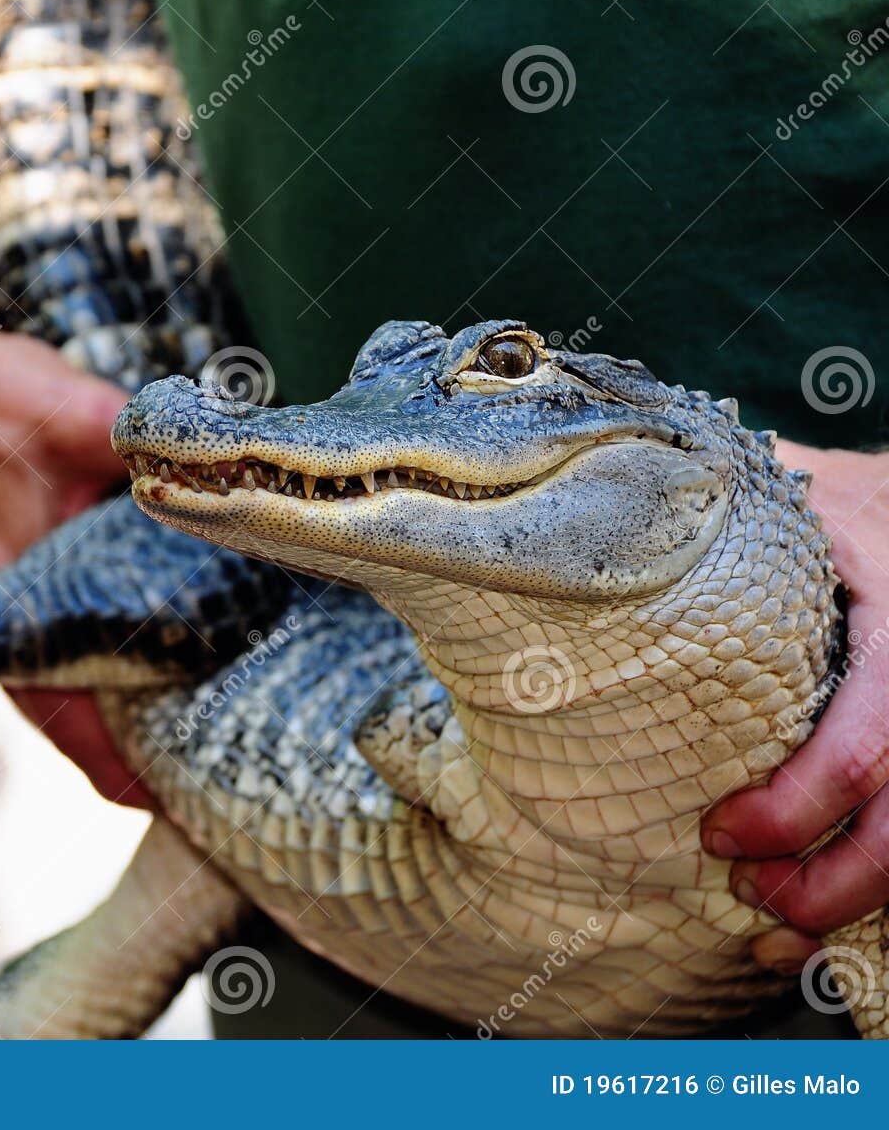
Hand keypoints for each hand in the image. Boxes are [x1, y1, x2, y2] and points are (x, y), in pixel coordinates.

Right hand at [0, 327, 154, 809]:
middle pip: (49, 703)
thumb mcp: (71, 408)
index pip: (56, 705)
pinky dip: (62, 653)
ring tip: (151, 728)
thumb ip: (141, 449)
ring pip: (33, 669)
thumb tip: (213, 466)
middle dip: (108, 746)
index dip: (106, 761)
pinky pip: (20, 631)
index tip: (154, 803)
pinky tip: (104, 647)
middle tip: (176, 780)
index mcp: (0, 583)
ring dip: (85, 702)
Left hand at [702, 442, 888, 970]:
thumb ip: (713, 531)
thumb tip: (591, 518)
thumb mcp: (786, 510)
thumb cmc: (824, 515)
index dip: (793, 808)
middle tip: (745, 894)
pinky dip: (866, 909)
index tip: (716, 836)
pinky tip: (809, 940)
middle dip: (827, 881)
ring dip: (847, 906)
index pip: (864, 744)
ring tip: (769, 929)